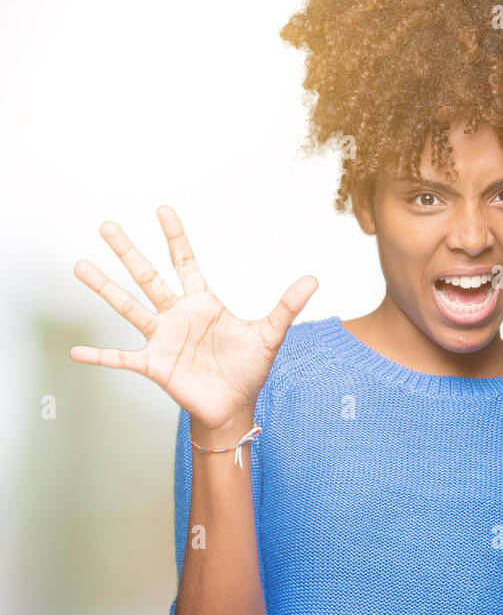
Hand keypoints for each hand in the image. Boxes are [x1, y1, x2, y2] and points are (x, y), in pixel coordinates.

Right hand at [69, 206, 317, 437]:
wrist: (235, 405)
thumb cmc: (248, 369)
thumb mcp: (270, 335)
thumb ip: (287, 306)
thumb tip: (314, 279)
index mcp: (202, 303)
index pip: (186, 262)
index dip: (175, 236)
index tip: (163, 209)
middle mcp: (176, 315)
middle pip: (148, 277)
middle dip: (128, 252)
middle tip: (107, 225)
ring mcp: (162, 338)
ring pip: (128, 307)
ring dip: (104, 288)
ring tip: (80, 265)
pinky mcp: (154, 365)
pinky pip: (122, 359)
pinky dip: (100, 356)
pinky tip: (76, 352)